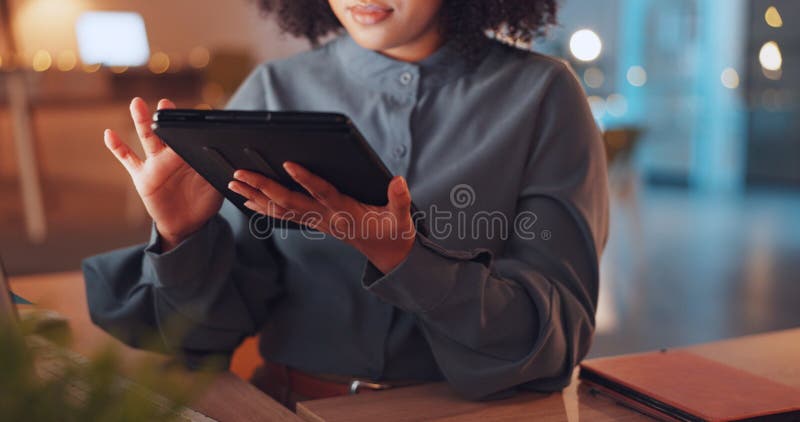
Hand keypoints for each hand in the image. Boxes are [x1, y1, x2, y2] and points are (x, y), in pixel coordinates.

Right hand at [105, 98, 222, 251]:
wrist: (187, 223)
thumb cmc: (203, 201)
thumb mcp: (214, 185)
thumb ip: (217, 171)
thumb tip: (226, 160)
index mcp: (191, 155)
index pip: (188, 136)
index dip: (189, 126)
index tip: (192, 113)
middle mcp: (172, 156)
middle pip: (167, 132)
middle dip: (165, 117)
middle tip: (165, 103)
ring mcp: (155, 165)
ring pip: (147, 139)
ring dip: (141, 121)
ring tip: (137, 103)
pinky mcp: (142, 177)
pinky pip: (128, 159)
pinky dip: (117, 147)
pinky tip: (109, 134)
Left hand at [228, 162, 415, 273]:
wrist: (386, 252)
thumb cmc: (393, 230)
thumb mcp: (401, 218)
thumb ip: (400, 200)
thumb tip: (398, 180)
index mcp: (345, 211)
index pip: (323, 193)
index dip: (306, 179)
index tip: (288, 163)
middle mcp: (325, 217)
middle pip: (289, 202)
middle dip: (263, 187)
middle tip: (240, 173)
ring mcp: (316, 221)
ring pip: (280, 209)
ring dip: (256, 196)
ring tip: (233, 182)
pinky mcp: (313, 222)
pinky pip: (283, 216)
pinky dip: (263, 207)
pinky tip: (247, 199)